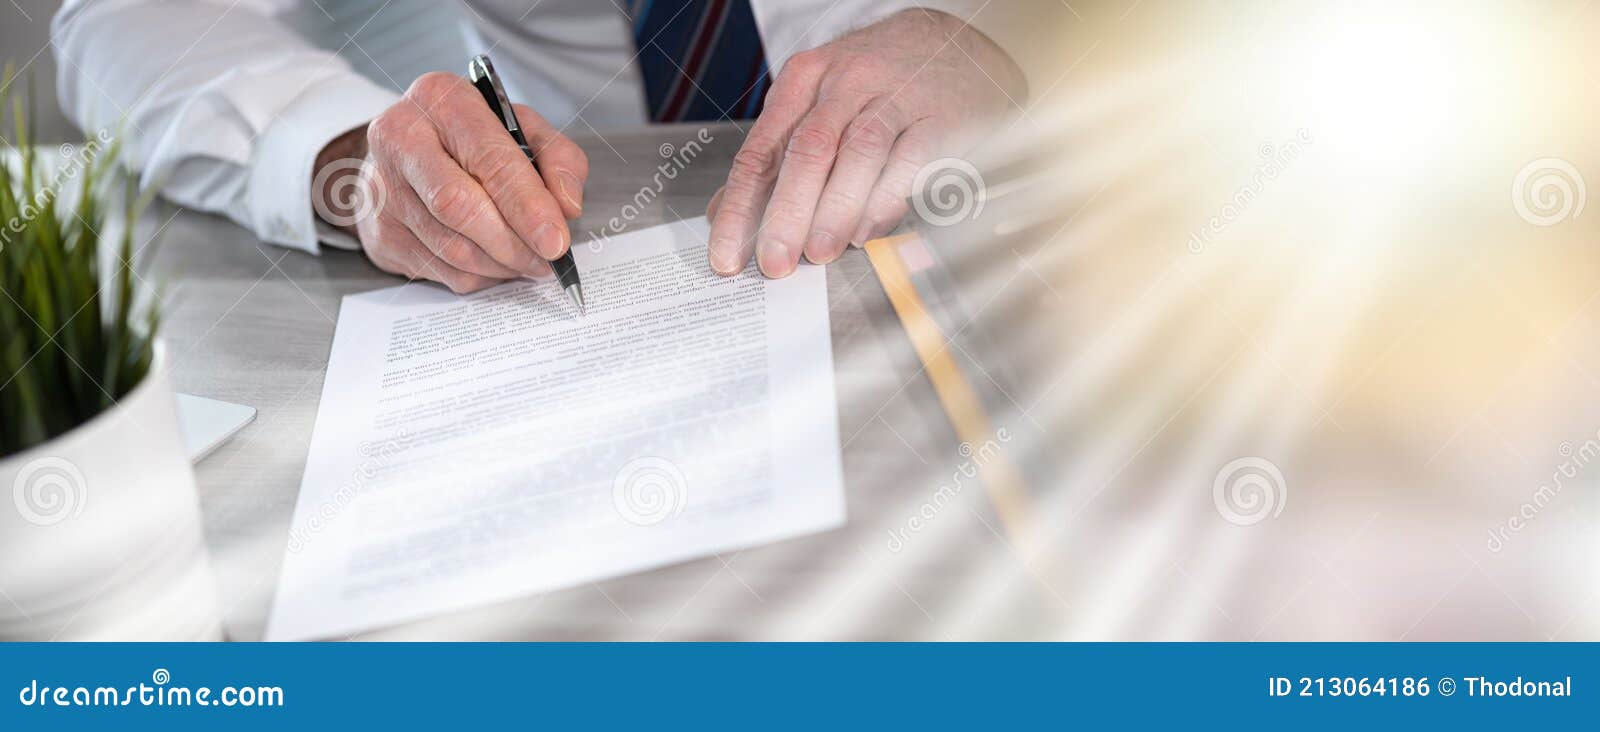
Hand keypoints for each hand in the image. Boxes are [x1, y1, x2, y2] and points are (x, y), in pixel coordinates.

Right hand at [312, 72, 588, 293]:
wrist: (406, 153)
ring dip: (499, 265)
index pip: (488, 159)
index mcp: (442, 99)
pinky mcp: (379, 230)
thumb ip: (558, 159)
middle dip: (513, 244)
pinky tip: (494, 264)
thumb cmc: (473, 140)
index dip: (527, 206)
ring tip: (528, 263)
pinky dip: (477, 276)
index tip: (556, 241)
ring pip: (449, 246)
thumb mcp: (524, 130)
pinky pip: (438, 269)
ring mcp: (382, 187)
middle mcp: (401, 137)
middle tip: (546, 262)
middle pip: (460, 207)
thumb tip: (567, 207)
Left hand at [706, 9, 1023, 277]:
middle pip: (808, 149)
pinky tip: (867, 232)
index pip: (760, 150)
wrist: (952, 45)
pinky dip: (885, 200)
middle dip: (785, 213)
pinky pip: (909, 160)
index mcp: (804, 79)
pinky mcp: (937, 116)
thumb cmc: (876, 85)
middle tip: (774, 262)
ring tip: (818, 253)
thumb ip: (774, 157)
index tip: (727, 255)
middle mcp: (846, 82)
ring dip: (835, 209)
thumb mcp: (817, 103)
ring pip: (858, 152)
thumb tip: (724, 214)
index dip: (739, 208)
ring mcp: (895, 95)